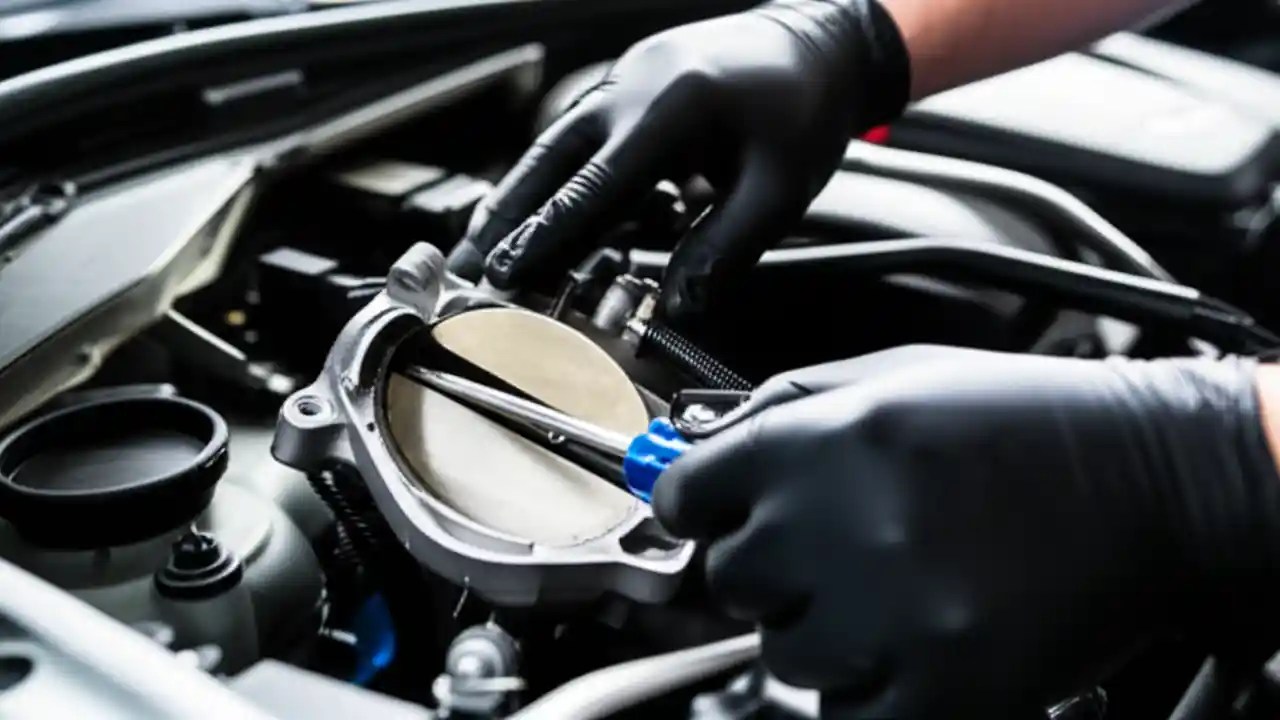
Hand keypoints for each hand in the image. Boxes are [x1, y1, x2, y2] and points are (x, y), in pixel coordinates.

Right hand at [449, 0, 909, 322]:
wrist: (820, 44)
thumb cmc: (805, 108)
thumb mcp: (779, 188)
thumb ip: (723, 249)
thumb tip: (676, 307)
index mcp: (671, 108)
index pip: (593, 185)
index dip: (545, 235)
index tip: (506, 272)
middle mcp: (633, 88)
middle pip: (546, 161)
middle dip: (501, 219)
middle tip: (463, 268)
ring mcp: (625, 83)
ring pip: (552, 149)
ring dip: (516, 201)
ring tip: (483, 251)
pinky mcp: (628, 89)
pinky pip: (578, 140)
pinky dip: (553, 182)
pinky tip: (541, 218)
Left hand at [654, 346, 1279, 716]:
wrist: (1152, 484)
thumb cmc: (1023, 425)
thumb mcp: (893, 378)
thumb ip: (783, 410)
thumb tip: (695, 450)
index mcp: (825, 438)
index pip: (685, 495)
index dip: (702, 506)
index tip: (718, 514)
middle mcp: (845, 523)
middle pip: (730, 579)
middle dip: (773, 567)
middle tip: (839, 549)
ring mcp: (890, 615)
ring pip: (782, 653)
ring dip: (825, 629)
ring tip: (897, 587)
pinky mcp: (939, 688)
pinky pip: (843, 712)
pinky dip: (871, 687)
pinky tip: (916, 639)